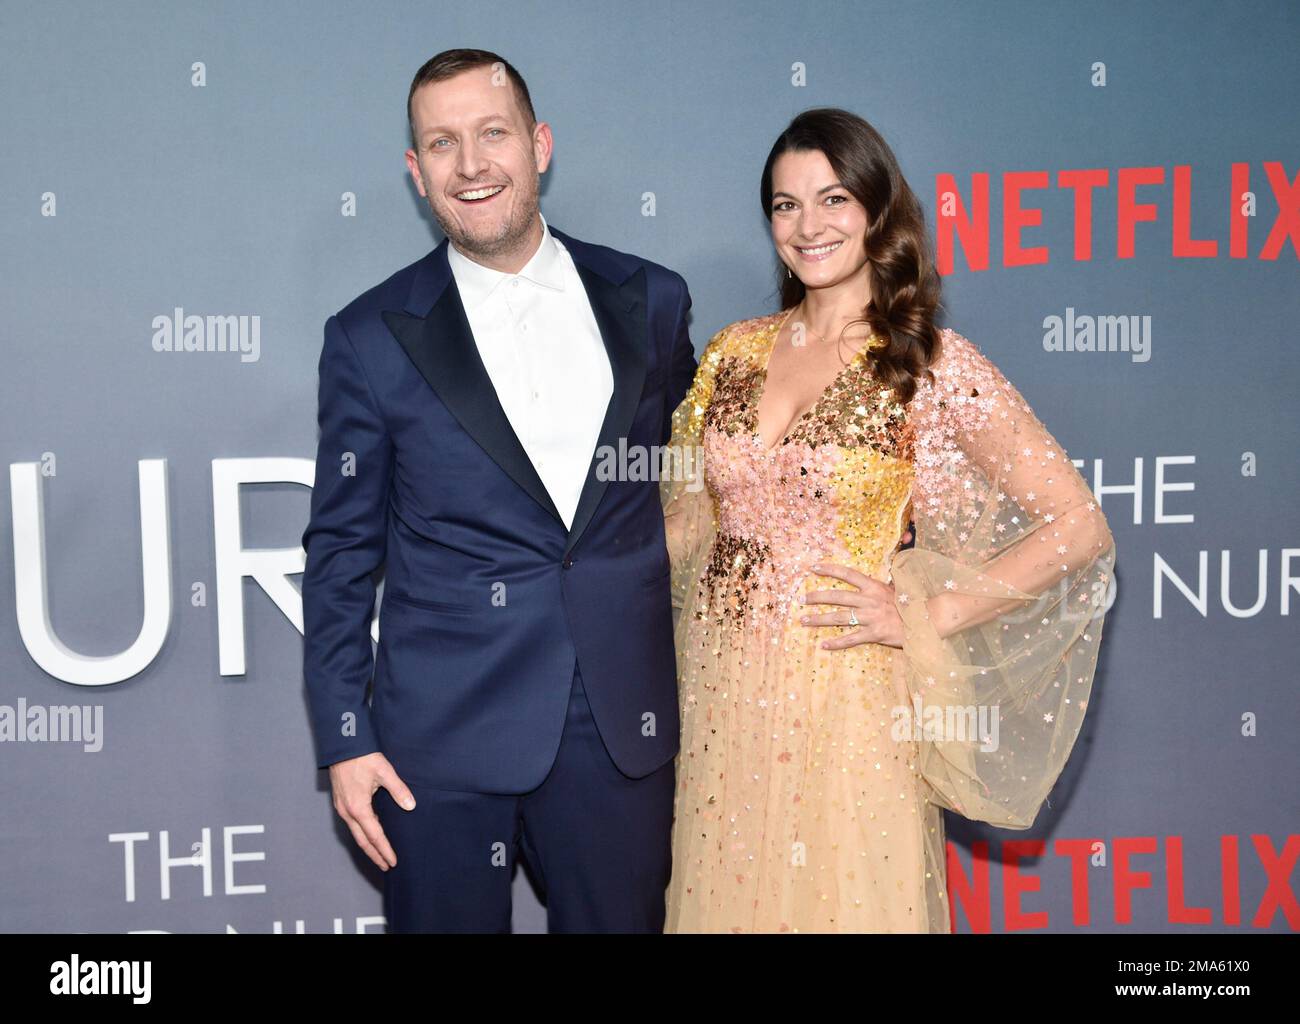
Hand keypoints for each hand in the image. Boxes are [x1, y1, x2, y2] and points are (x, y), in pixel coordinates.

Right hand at [329, 752, 415, 870]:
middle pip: (362, 841)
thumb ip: (398, 790)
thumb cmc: (362, 757)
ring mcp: (342, 808)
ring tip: (379, 855)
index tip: (392, 861)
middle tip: (386, 866)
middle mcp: (347, 811)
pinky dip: (362, 834)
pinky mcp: (341, 803)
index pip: (374, 836)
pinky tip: (370, 834)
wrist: (342, 746)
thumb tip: (410, 806)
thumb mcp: (384, 771)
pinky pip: (352, 825)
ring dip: (368, 846)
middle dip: (374, 855)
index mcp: (358, 807)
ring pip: (356, 834)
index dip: (384, 850)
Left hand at [800, 561, 905, 649]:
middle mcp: (869, 600)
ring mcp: (871, 617)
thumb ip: (880, 586)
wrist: (929, 619)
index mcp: (873, 586)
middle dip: (816, 597)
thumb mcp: (895, 589)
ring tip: (803, 621)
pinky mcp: (875, 634)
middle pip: (837, 596)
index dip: (829, 570)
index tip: (813, 568)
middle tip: (800, 599)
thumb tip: (868, 581)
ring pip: (839, 617)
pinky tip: (824, 645)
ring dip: (819, 619)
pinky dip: (837, 643)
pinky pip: (852, 639)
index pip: (847, 574)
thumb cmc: (911, 604)